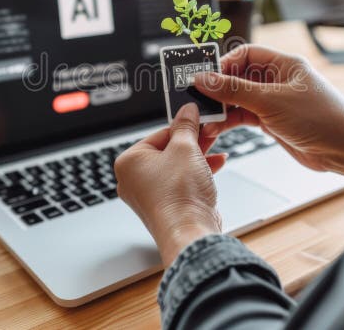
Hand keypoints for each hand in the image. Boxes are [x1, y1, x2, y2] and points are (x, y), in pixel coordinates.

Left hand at [115, 103, 227, 266]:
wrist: (190, 232)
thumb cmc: (180, 194)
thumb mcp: (186, 147)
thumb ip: (186, 125)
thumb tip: (187, 111)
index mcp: (128, 162)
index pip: (159, 133)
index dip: (183, 126)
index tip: (198, 120)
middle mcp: (133, 179)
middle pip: (167, 150)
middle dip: (192, 142)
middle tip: (209, 132)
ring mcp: (148, 196)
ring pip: (175, 167)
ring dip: (198, 157)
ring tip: (215, 150)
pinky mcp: (164, 207)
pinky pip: (179, 183)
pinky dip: (196, 174)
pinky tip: (214, 166)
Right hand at [194, 45, 343, 192]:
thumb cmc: (322, 119)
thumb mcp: (271, 101)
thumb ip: (235, 90)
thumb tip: (205, 79)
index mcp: (284, 64)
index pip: (246, 54)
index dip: (224, 64)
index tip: (205, 77)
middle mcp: (279, 80)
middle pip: (239, 77)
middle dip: (219, 89)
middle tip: (199, 99)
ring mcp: (276, 101)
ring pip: (240, 99)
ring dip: (223, 108)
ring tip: (206, 118)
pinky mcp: (274, 121)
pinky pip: (246, 116)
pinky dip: (231, 121)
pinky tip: (218, 127)